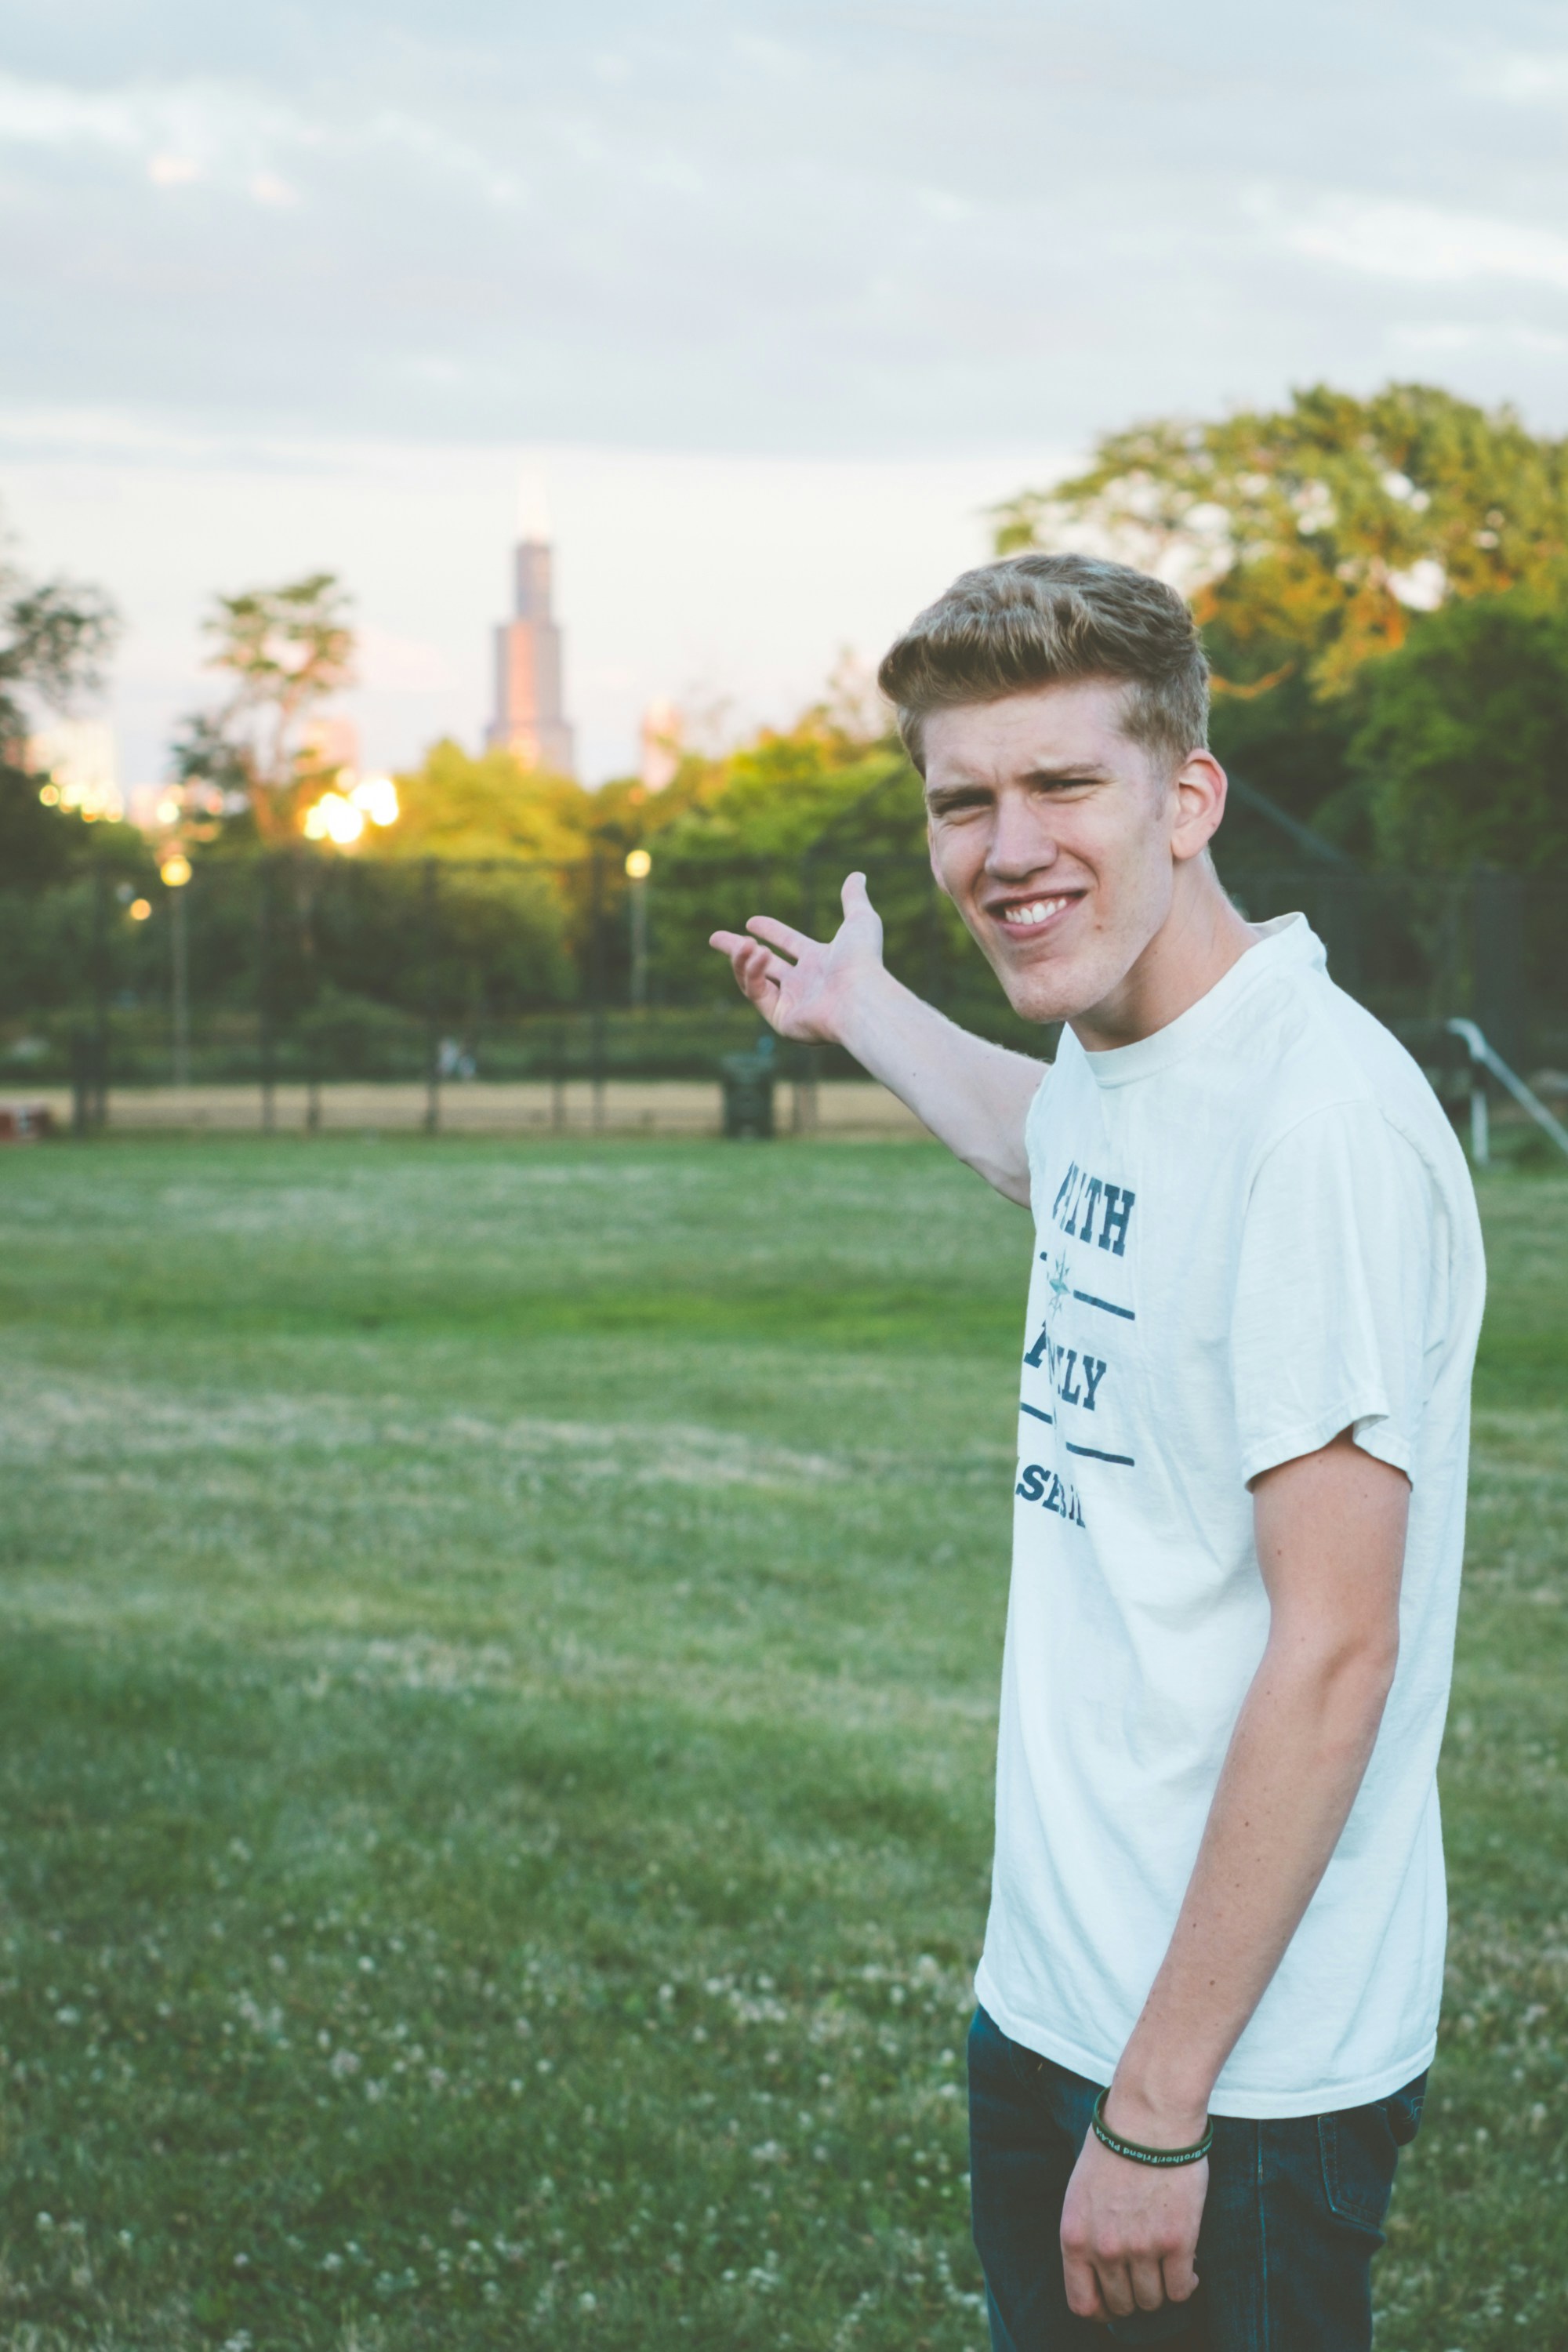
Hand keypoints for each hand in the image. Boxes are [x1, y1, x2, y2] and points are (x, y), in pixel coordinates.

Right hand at [709, 872, 886, 1045]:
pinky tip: (758, 953)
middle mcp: (805, 985)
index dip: (770, 931)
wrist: (861, 998)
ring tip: (742, 943)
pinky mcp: (781, 1020)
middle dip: (737, 952)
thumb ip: (854, 898)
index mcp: (820, 962)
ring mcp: (792, 1004)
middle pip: (763, 966)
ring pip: (754, 981)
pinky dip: (752, 972)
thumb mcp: (860, 920)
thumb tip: (858, 874)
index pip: (789, 944)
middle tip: (714, 937)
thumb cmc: (862, 961)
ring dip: (742, 960)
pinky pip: (756, 993)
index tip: (751, 921)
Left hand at [1059, 2117, 1205, 2325]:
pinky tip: (1188, 2266)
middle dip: (1134, 2295)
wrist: (1149, 2114)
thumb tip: (1098, 2272)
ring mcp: (1141, 2248)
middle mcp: (1104, 2249)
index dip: (1102, 2309)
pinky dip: (1187, 2284)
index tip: (1115, 2300)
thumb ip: (1086, 2234)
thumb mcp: (1080, 2191)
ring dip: (1160, 2288)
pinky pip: (1181, 2290)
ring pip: (1152, 2301)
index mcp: (1074, 2237)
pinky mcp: (1177, 2242)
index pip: (1083, 2304)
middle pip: (1122, 2305)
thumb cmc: (1115, 2145)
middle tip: (1145, 2274)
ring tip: (1166, 2264)